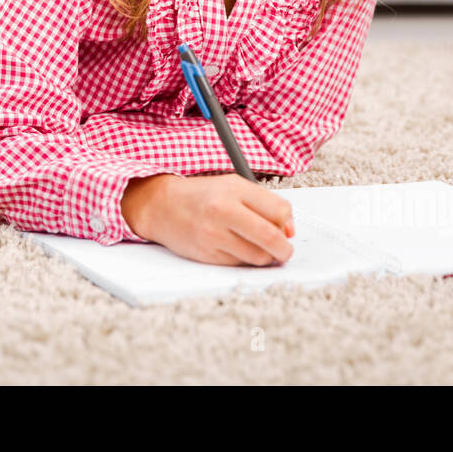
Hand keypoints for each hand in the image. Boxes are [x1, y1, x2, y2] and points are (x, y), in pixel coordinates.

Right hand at [142, 174, 295, 265]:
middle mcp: (223, 211)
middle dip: (285, 250)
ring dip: (266, 257)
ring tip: (259, 248)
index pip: (279, 211)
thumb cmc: (202, 196)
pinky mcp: (207, 255)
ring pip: (258, 256)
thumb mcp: (234, 187)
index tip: (287, 231)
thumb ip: (264, 204)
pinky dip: (245, 260)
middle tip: (285, 251)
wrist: (163, 206)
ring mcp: (214, 235)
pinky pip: (239, 264)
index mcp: (234, 190)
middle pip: (271, 238)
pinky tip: (237, 249)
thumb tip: (289, 231)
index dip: (288, 225)